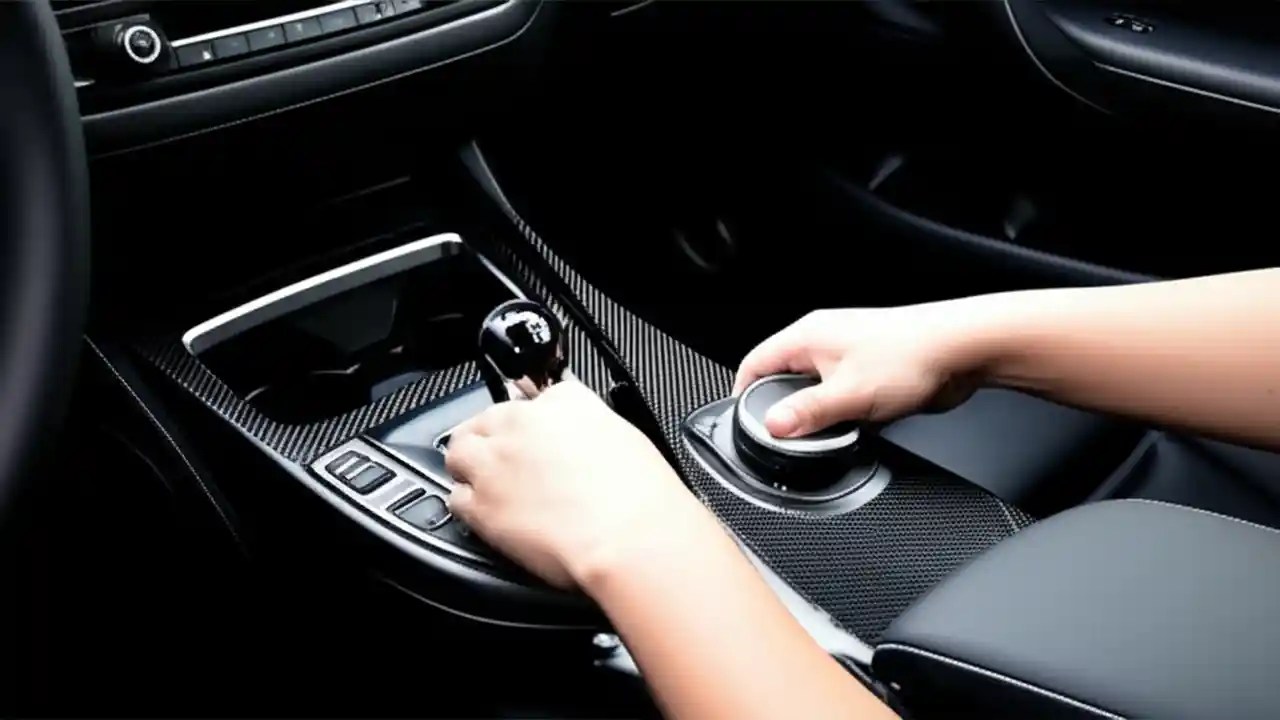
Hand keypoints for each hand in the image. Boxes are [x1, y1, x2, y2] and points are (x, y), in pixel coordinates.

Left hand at [444, 381, 714, 591]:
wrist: (629, 538)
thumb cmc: (641, 497)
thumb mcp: (625, 440)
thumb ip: (591, 431)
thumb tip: (581, 445)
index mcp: (563, 403)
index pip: (536, 397)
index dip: (534, 423)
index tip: (539, 440)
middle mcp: (521, 426)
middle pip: (484, 421)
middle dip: (490, 438)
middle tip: (505, 460)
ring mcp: (495, 465)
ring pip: (459, 454)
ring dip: (470, 466)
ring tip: (486, 484)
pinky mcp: (481, 506)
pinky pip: (456, 498)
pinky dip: (468, 504)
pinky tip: (487, 514)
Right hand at [734, 305, 988, 436]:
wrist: (962, 347)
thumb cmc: (911, 355)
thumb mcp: (849, 394)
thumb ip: (808, 413)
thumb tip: (774, 426)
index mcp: (808, 336)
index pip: (755, 363)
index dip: (744, 394)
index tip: (746, 422)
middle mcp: (823, 340)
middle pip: (783, 377)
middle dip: (786, 408)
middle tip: (793, 435)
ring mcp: (847, 352)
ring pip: (814, 387)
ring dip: (819, 411)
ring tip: (832, 428)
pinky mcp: (868, 366)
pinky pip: (840, 392)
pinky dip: (843, 410)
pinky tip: (857, 423)